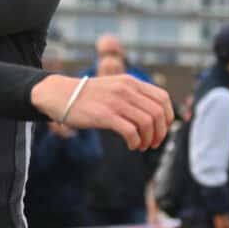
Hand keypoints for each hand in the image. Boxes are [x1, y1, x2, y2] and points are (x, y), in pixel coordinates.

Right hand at [31, 74, 172, 149]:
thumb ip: (133, 96)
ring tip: (141, 145)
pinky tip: (131, 145)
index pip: (163, 98)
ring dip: (148, 139)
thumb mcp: (114, 87)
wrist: (60, 94)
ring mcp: (115, 102)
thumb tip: (154, 115)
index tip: (162, 129)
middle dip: (160, 132)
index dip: (168, 116)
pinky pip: (130, 132)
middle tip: (153, 143)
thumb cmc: (89, 96)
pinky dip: (135, 142)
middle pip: (158, 113)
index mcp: (131, 82)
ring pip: (147, 123)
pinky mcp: (104, 115)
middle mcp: (126, 89)